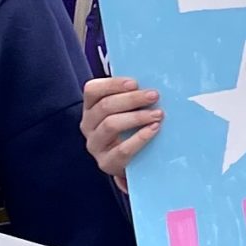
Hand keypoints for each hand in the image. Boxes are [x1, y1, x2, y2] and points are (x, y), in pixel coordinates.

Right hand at [80, 75, 162, 191]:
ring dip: (137, 117)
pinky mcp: (106, 163)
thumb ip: (131, 97)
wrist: (133, 163)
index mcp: (90, 107)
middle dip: (132, 99)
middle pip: (105, 106)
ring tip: (158, 114)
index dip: (113, 84)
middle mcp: (88, 125)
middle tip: (154, 95)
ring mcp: (95, 145)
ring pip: (110, 125)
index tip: (135, 83)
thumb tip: (150, 84)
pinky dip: (139, 138)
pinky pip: (122, 150)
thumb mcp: (127, 111)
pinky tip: (153, 129)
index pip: (92, 90)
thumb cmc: (131, 130)